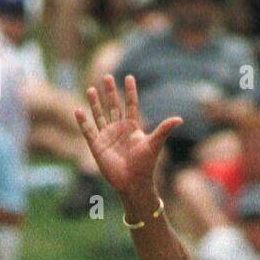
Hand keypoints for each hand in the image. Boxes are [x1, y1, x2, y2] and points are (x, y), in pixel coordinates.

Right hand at [74, 75, 181, 203]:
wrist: (133, 184)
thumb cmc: (145, 165)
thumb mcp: (154, 144)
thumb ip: (164, 130)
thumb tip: (180, 119)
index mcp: (132, 127)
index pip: (131, 105)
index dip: (130, 92)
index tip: (130, 77)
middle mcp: (119, 129)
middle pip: (113, 106)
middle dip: (110, 92)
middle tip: (107, 76)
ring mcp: (107, 136)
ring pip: (99, 115)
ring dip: (95, 102)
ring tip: (91, 88)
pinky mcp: (97, 146)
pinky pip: (88, 131)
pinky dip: (83, 121)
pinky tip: (79, 110)